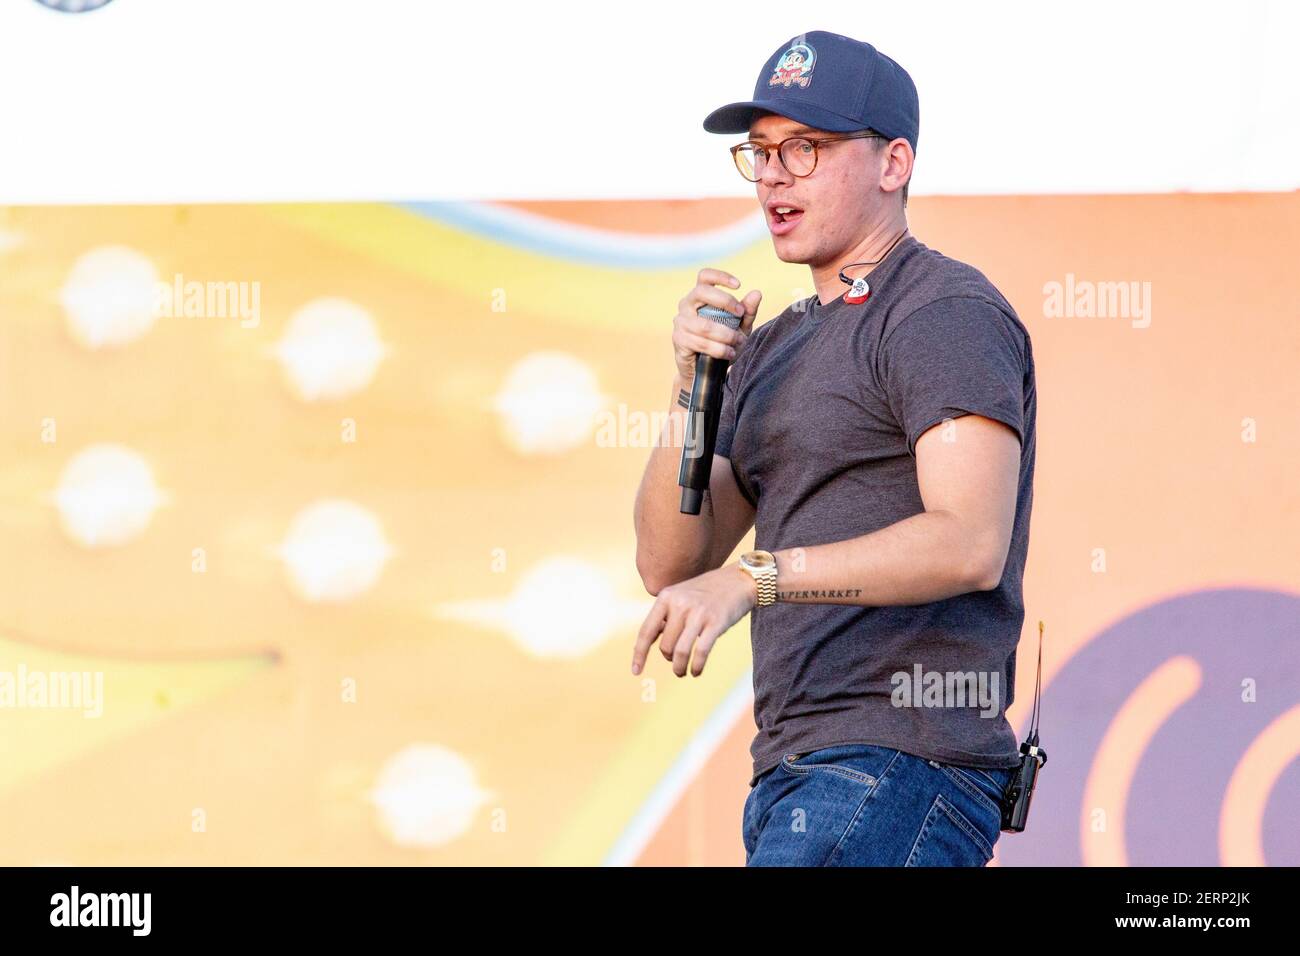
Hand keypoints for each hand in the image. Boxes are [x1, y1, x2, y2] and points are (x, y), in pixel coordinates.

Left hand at [631, 562, 757, 677]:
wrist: (739, 579)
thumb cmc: (708, 591)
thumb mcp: (681, 595)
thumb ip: (666, 615)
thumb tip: (647, 641)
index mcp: (666, 597)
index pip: (646, 631)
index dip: (639, 654)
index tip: (636, 671)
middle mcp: (680, 604)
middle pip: (665, 645)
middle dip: (669, 658)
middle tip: (676, 661)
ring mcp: (698, 613)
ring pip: (680, 652)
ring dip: (679, 668)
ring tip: (682, 672)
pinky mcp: (716, 622)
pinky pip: (700, 652)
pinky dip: (696, 666)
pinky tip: (696, 671)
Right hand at [673, 268, 761, 382]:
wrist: (708, 370)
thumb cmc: (723, 342)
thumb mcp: (739, 327)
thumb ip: (747, 311)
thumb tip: (756, 293)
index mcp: (699, 296)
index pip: (704, 276)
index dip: (720, 276)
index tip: (738, 285)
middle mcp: (686, 305)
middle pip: (701, 292)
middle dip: (724, 300)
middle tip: (741, 313)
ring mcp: (680, 322)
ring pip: (705, 325)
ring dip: (726, 334)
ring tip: (739, 342)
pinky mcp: (679, 340)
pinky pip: (701, 343)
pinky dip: (719, 349)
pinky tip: (729, 353)